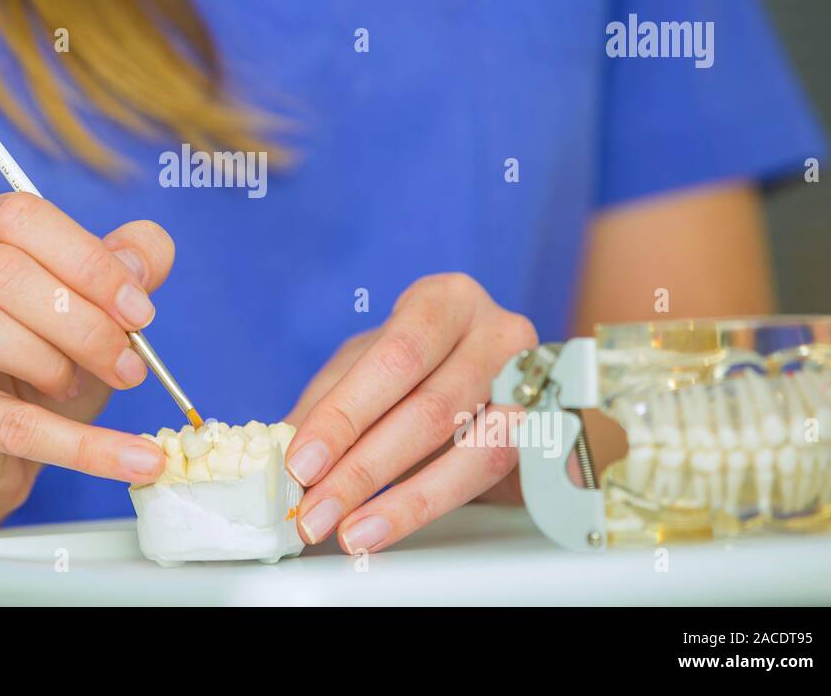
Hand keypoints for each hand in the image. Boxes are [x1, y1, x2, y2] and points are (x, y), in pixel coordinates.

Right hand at [0, 192, 173, 535]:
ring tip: (81, 389)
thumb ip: (125, 273)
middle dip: (84, 320)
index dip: (89, 261)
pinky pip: (6, 424)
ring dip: (55, 363)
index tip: (140, 310)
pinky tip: (136, 461)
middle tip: (129, 365)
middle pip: (0, 270)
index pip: (20, 216)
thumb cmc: (38, 370)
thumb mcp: (92, 314)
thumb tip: (140, 259)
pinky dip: (82, 446)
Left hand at [283, 273, 535, 553]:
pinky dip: (433, 506)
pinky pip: (495, 479)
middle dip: (363, 470)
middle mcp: (500, 333)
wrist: (482, 375)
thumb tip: (282, 450)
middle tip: (314, 511)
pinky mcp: (547, 436)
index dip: (347, 415)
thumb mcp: (362, 367)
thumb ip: (327, 405)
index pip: (396, 357)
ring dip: (401, 500)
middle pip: (431, 408)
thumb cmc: (415, 365)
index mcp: (446, 300)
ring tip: (349, 530)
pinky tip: (388, 526)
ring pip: (472, 451)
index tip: (302, 463)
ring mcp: (535, 387)